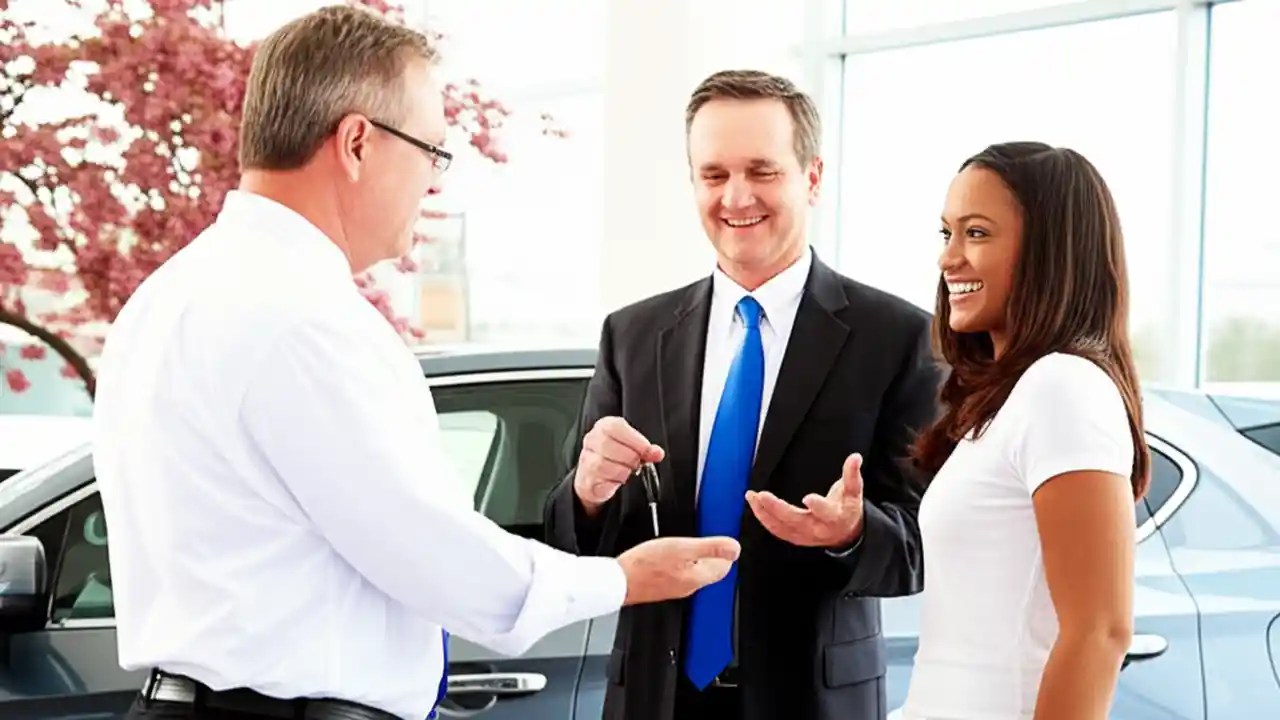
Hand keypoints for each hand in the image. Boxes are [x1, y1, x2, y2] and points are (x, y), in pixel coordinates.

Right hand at [574, 416, 663, 515]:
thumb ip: (645, 448)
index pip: (616, 428)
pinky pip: (602, 482)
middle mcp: (592, 441)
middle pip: (612, 447)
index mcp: (604, 427)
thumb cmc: (616, 457)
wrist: (595, 477)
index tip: (649, 452)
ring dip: (623, 472)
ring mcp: (586, 460)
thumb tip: (657, 453)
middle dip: (631, 458)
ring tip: (627, 472)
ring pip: (605, 466)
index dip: (636, 441)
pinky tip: (616, 480)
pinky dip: (614, 483)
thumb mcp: (632, 447)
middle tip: (637, 464)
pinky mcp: (586, 480)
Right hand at [617, 536, 739, 604]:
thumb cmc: (645, 565)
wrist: (617, 582)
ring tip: (686, 544)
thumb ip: (710, 547)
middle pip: (709, 570)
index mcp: (697, 578)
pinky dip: (678, 563)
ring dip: (693, 558)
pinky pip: (678, 574)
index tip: (722, 539)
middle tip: (705, 538)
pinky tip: (668, 555)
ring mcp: (675, 588)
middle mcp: (689, 586)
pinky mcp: (662, 586)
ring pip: (693, 571)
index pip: (724, 568)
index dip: (725, 552)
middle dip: (711, 554)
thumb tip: (735, 548)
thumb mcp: (681, 548)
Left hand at [746, 453, 864, 548]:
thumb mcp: (853, 492)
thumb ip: (852, 475)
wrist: (845, 534)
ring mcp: (804, 536)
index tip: (808, 498)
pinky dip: (764, 518)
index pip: (826, 512)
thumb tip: (855, 457)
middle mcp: (817, 529)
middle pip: (796, 521)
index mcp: (834, 517)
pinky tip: (755, 505)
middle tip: (762, 495)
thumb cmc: (847, 509)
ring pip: (781, 527)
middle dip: (777, 509)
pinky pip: (776, 530)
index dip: (818, 506)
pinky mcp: (794, 538)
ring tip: (752, 497)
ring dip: (764, 513)